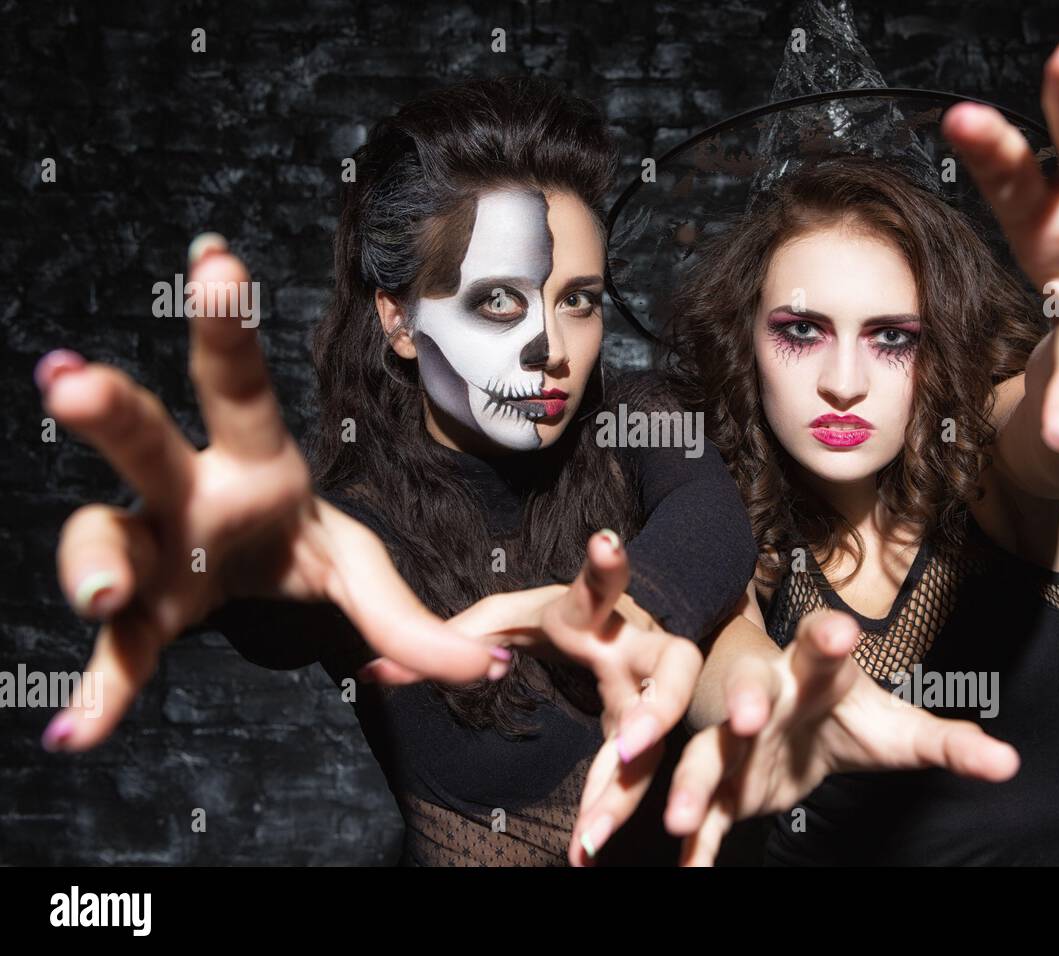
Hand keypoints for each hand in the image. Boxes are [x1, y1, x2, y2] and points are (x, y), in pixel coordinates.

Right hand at [40, 236, 502, 751]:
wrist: (246, 583)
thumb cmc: (299, 546)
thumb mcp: (364, 574)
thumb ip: (416, 623)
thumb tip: (492, 671)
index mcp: (255, 460)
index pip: (242, 386)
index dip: (226, 325)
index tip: (212, 258)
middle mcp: (189, 492)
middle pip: (145, 442)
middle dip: (112, 412)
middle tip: (70, 379)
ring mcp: (151, 551)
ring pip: (103, 539)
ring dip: (91, 563)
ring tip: (108, 599)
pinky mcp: (138, 617)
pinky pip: (114, 654)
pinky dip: (99, 692)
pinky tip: (77, 736)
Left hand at [358, 529, 704, 865]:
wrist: (628, 624)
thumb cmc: (564, 616)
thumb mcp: (506, 618)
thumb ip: (448, 640)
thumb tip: (371, 675)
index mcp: (591, 613)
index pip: (599, 586)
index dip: (606, 566)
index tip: (604, 542)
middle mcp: (634, 647)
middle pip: (673, 667)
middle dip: (659, 706)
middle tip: (630, 747)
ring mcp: (651, 690)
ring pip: (658, 739)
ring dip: (630, 788)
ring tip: (588, 837)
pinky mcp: (649, 730)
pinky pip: (639, 774)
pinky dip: (614, 812)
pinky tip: (583, 850)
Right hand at [665, 609, 1019, 865]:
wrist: (802, 731)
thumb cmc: (850, 717)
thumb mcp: (900, 731)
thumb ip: (948, 743)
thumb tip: (1008, 762)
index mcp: (817, 671)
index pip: (820, 644)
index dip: (827, 637)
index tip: (839, 635)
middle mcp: (770, 696)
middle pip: (750, 688)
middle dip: (743, 699)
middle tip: (744, 718)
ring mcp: (739, 740)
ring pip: (710, 753)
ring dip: (693, 782)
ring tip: (681, 816)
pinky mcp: (727, 784)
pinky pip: (707, 810)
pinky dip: (695, 840)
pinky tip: (687, 869)